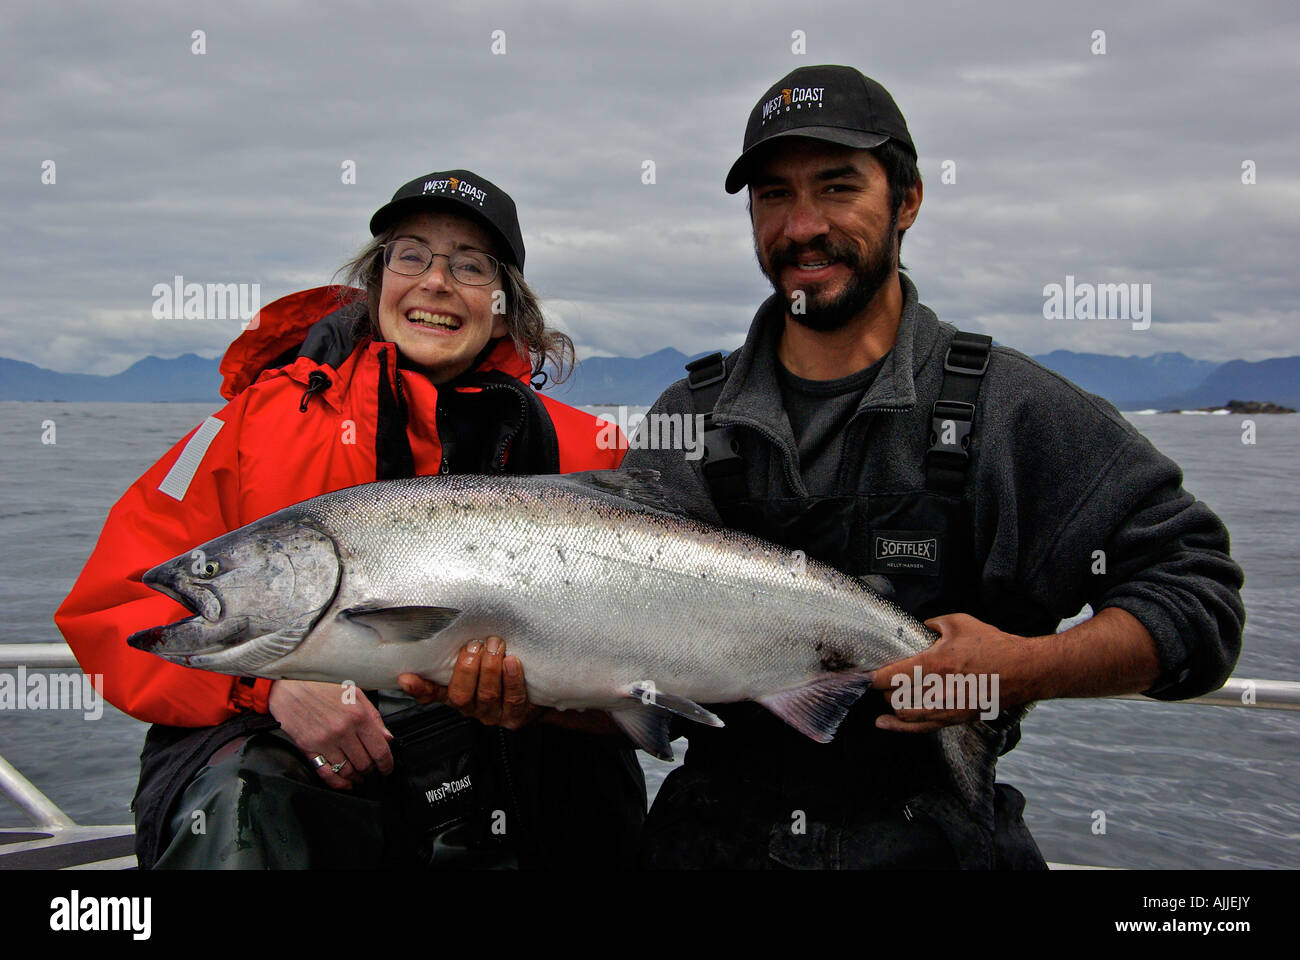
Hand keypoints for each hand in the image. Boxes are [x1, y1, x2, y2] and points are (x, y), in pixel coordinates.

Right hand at [267, 678, 394, 789]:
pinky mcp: (309, 748)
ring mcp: (325, 741)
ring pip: (347, 771)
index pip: (380, 750)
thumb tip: (387, 737)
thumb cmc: (322, 685)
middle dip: (372, 770)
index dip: (387, 764)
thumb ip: (373, 716)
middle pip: (365, 764)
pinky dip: (338, 783)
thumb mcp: (354, 692)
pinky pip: (326, 773)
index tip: (387, 768)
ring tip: (360, 776)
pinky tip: (345, 783)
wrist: (289, 686)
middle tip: (373, 770)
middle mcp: (343, 731)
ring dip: (356, 777)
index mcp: (358, 715)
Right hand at [398, 636, 545, 729]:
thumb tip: (447, 627)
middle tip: (474, 646)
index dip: (419, 688)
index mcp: (457, 694)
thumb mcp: (481, 660)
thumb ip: (462, 652)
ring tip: (495, 645)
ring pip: (487, 696)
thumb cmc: (504, 670)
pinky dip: (512, 679)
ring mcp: (494, 714)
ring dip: (490, 668)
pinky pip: (513, 698)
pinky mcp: (516, 715)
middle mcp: (472, 707)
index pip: (432, 693)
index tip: (406, 677)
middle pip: (461, 695)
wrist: (538, 689)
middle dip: (467, 669)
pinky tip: (512, 662)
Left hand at [869, 613, 1035, 733]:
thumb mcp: (960, 622)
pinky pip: (920, 728)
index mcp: (937, 664)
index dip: (873, 677)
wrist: (1025, 671)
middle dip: (883, 690)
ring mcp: (947, 708)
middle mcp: (939, 690)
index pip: (892, 676)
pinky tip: (886, 723)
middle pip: (894, 698)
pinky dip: (900, 726)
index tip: (865, 673)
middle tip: (880, 680)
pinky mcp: (955, 719)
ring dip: (891, 705)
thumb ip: (932, 624)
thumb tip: (917, 629)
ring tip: (888, 695)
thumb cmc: (994, 646)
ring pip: (904, 715)